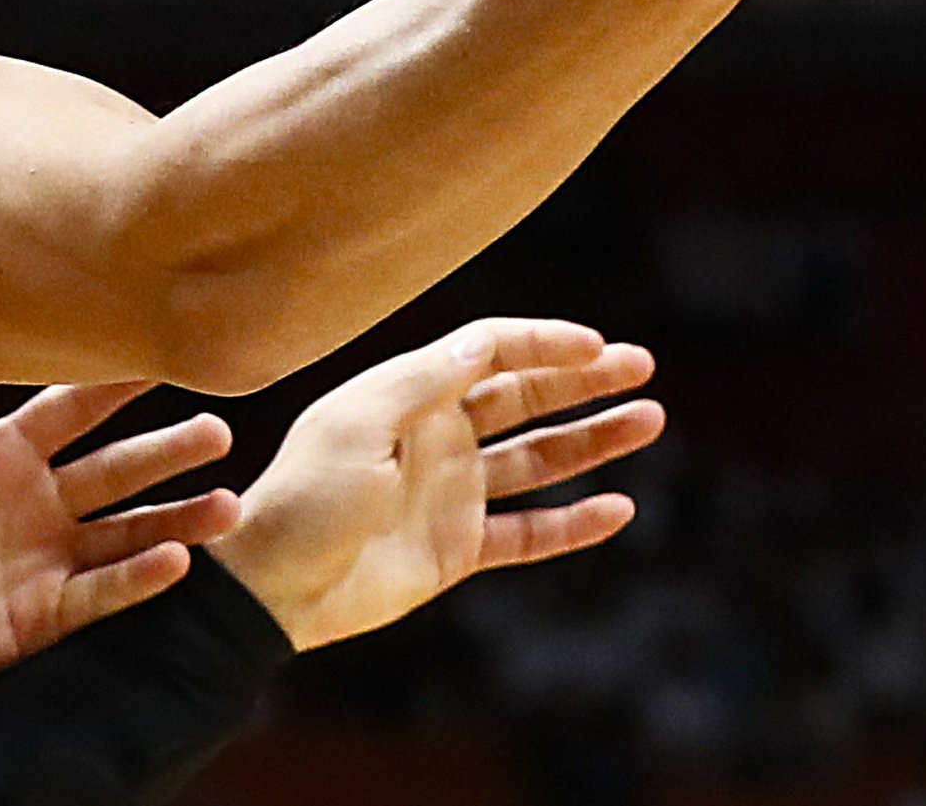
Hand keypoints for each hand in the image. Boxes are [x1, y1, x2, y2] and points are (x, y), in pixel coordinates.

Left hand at [0, 379, 238, 726]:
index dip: (111, 382)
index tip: (160, 351)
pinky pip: (102, 592)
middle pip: (115, 467)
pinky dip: (140, 577)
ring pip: (126, 530)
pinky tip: (178, 561)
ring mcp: (43, 558)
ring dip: (177, 518)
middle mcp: (32, 500)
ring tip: (230, 505)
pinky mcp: (43, 614)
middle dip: (167, 450)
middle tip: (219, 429)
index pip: (68, 409)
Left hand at [207, 317, 662, 650]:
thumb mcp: (357, 424)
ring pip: (539, 459)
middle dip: (583, 379)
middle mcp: (435, 436)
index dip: (543, 343)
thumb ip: (424, 382)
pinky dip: (575, 522)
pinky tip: (620, 508)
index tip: (596, 345)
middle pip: (524, 396)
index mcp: (406, 395)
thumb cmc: (304, 496)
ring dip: (593, 440)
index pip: (488, 351)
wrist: (274, 585)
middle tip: (642, 366)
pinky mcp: (457, 548)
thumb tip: (486, 339)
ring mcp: (450, 492)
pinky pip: (530, 531)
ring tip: (650, 419)